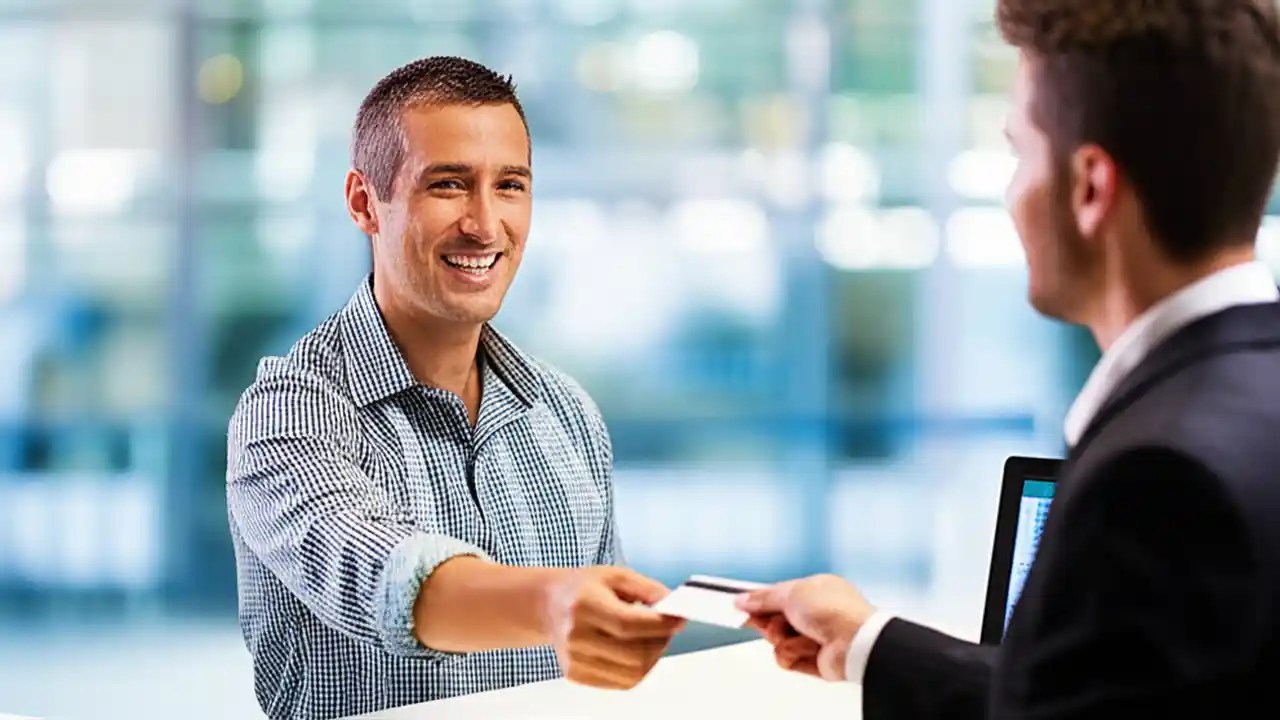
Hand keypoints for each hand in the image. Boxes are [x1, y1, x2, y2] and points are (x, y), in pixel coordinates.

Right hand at [542, 566, 685, 689]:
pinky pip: (621, 682)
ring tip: (651, 637)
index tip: (679, 618)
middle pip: (634, 654)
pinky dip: (637, 668)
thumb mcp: (616, 575)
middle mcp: (576, 635)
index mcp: (584, 604)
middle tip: (668, 627)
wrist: (549, 605)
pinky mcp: (576, 674)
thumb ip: (648, 589)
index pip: (628, 624)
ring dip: (653, 657)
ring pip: (632, 673)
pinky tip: (634, 649)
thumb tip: (676, 609)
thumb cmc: (583, 588)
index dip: (660, 625)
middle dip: (661, 641)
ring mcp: (574, 659)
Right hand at [735, 574, 873, 681]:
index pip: (778, 595)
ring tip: (799, 635)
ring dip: (783, 639)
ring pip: (778, 641)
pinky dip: (792, 654)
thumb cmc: (832, 609)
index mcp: (814, 590)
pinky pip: (786, 659)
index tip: (742, 606)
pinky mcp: (814, 660)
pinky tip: (808, 649)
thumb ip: (762, 597)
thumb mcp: (790, 592)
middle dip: (769, 622)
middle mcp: (815, 613)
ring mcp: (814, 637)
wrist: (855, 641)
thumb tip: (741, 599)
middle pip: (774, 620)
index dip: (760, 601)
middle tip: (772, 622)